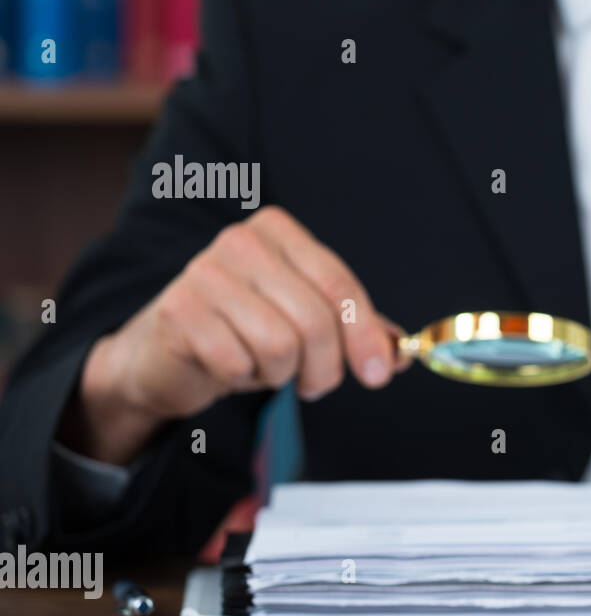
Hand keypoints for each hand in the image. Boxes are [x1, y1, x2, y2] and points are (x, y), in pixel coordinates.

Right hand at [67, 206, 407, 464]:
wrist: (164, 355)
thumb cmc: (243, 332)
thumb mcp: (305, 322)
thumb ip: (355, 330)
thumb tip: (401, 350)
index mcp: (278, 232)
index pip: (338, 283)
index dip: (364, 334)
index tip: (379, 373)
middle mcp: (240, 242)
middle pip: (315, 320)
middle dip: (324, 366)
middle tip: (313, 383)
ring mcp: (204, 274)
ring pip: (280, 345)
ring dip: (281, 374)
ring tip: (264, 367)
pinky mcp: (178, 312)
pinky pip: (238, 362)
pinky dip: (242, 378)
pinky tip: (229, 366)